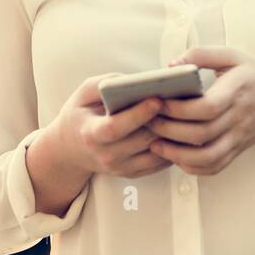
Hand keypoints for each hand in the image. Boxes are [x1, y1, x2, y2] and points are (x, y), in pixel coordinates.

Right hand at [53, 74, 171, 179]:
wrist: (70, 149)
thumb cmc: (80, 114)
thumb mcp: (84, 93)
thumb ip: (106, 83)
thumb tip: (136, 81)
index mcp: (91, 134)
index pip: (116, 128)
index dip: (137, 115)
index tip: (157, 99)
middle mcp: (106, 156)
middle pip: (141, 140)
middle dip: (162, 121)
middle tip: (181, 101)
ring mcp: (120, 168)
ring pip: (155, 153)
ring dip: (171, 135)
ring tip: (184, 113)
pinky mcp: (132, 173)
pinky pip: (159, 163)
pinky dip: (172, 146)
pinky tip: (180, 129)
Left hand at [146, 46, 254, 174]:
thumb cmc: (252, 74)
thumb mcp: (232, 55)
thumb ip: (201, 54)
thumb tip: (172, 66)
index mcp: (237, 90)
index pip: (209, 107)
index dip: (181, 108)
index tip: (160, 102)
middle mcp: (238, 117)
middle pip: (202, 133)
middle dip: (170, 130)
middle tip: (148, 122)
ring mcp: (238, 137)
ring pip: (207, 156)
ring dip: (178, 154)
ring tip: (155, 145)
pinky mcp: (236, 150)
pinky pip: (214, 166)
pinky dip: (193, 167)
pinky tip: (175, 157)